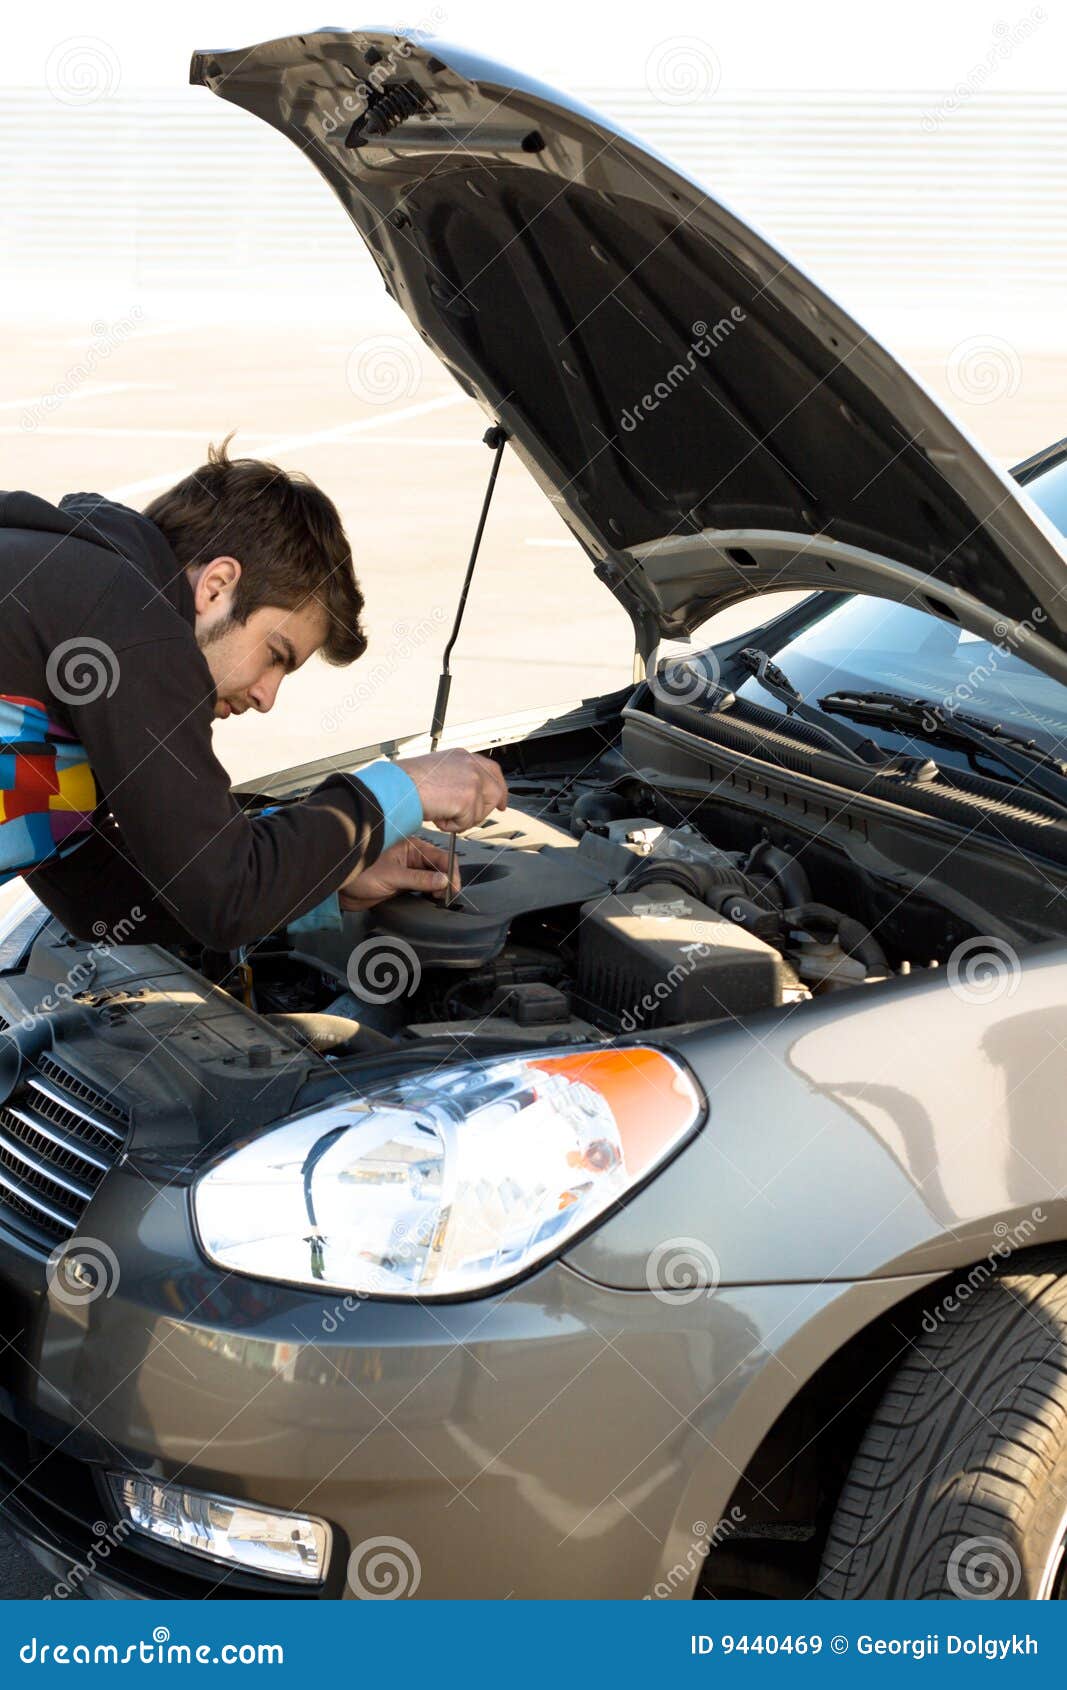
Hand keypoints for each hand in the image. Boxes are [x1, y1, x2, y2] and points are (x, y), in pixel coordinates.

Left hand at [338, 835, 460, 911]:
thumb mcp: (392, 876)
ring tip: (440, 900)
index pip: (441, 857)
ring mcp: (408, 871)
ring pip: (433, 879)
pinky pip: (423, 888)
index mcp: (412, 847)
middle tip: (446, 898)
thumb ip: (420, 879)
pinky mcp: (403, 884)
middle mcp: (412, 857)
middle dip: (447, 882)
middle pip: (440, 868)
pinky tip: (431, 901)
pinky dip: (430, 895)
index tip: (453, 889)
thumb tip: (444, 881)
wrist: (340, 888)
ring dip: (439, 889)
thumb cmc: (359, 873)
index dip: (451, 872)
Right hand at [398, 749, 507, 832]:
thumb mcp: (439, 770)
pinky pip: (466, 822)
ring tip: (441, 813)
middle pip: (495, 792)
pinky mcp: (468, 798)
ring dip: (462, 819)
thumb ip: (457, 778)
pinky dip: (451, 826)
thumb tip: (466, 797)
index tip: (501, 802)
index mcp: (463, 757)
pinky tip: (438, 817)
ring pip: (480, 811)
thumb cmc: (408, 781)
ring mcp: (472, 781)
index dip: (499, 789)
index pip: (492, 771)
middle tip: (469, 819)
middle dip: (485, 810)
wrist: (399, 786)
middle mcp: (471, 766)